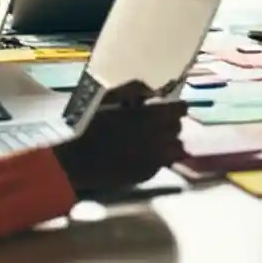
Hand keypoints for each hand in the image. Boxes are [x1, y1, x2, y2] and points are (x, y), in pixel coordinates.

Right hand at [54, 85, 186, 195]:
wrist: (81, 161)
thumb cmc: (93, 126)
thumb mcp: (109, 97)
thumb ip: (134, 89)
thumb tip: (153, 92)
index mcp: (151, 116)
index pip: (180, 110)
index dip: (177, 108)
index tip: (173, 108)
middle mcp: (160, 137)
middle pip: (178, 128)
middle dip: (170, 124)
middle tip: (158, 124)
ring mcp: (156, 158)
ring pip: (176, 148)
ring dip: (169, 142)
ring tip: (154, 141)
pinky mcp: (149, 173)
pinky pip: (163, 163)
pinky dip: (159, 157)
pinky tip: (143, 154)